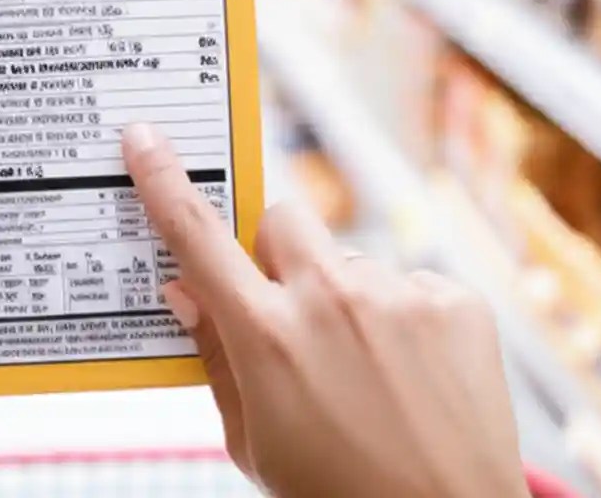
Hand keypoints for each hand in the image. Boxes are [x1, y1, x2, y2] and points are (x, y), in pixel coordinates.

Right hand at [122, 124, 527, 497]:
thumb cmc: (334, 494)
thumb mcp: (251, 441)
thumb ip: (214, 356)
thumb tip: (185, 289)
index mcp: (266, 336)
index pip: (197, 238)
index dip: (163, 181)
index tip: (145, 138)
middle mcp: (331, 300)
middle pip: (280, 221)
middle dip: (274, 253)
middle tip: (286, 308)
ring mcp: (398, 296)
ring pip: (347, 259)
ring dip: (343, 296)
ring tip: (366, 370)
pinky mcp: (455, 301)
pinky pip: (407, 283)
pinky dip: (401, 317)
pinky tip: (410, 373)